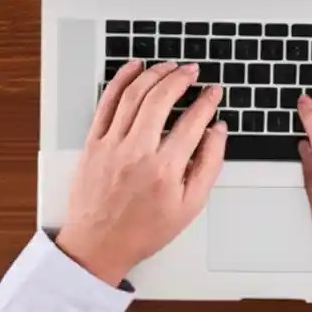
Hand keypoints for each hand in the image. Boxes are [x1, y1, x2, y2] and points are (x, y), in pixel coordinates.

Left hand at [56, 60, 227, 285]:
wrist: (98, 245)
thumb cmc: (143, 230)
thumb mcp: (190, 206)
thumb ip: (209, 165)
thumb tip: (217, 131)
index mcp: (164, 170)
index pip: (192, 122)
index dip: (207, 101)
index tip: (213, 92)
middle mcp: (137, 153)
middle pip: (161, 99)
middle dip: (181, 78)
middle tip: (192, 71)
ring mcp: (111, 145)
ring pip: (134, 95)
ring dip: (154, 74)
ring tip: (169, 66)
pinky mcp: (93, 143)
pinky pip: (107, 103)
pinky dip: (121, 80)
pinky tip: (134, 68)